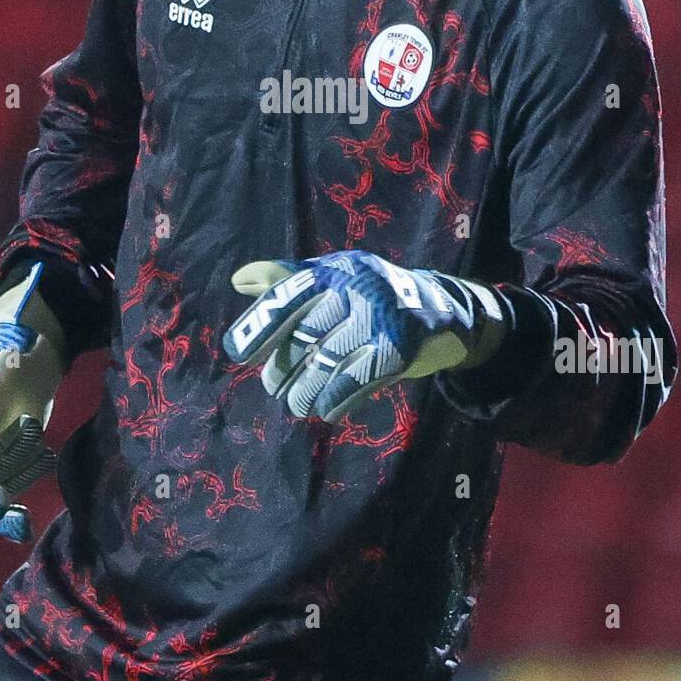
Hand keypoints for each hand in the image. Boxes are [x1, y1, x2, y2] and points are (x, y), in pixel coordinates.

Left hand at [222, 250, 507, 422]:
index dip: (261, 325)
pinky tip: (327, 411)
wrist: (441, 308)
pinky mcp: (403, 345)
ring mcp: (382, 315)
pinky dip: (337, 400)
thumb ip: (287, 281)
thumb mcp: (333, 280)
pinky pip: (358, 379)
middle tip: (275, 386)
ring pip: (328, 362)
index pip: (289, 295)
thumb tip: (239, 279)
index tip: (240, 354)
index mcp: (335, 269)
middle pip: (306, 335)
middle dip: (284, 367)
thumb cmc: (371, 296)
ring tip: (298, 403)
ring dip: (306, 391)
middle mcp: (358, 286)